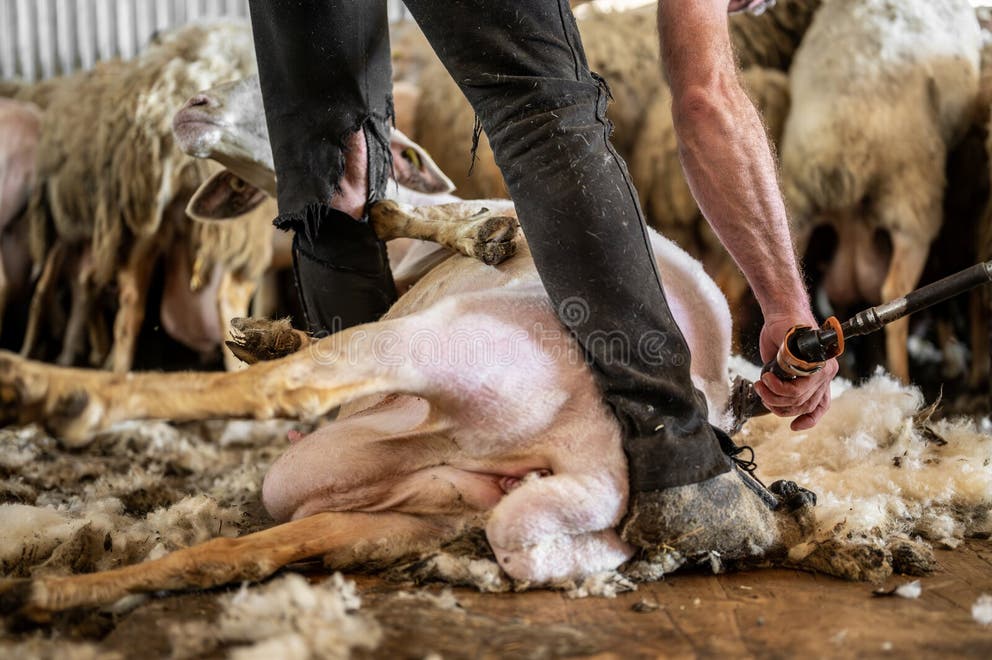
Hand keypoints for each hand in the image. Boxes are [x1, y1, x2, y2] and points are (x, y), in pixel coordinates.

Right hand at [755, 311, 838, 430]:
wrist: (782, 314)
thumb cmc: (781, 336)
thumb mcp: (782, 365)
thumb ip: (786, 382)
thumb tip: (777, 402)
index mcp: (822, 376)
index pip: (821, 406)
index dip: (809, 420)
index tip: (794, 427)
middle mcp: (827, 374)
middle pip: (804, 406)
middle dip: (778, 406)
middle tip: (761, 393)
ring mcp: (823, 368)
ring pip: (799, 399)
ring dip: (774, 395)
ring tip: (761, 384)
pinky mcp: (815, 362)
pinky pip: (797, 388)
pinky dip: (778, 388)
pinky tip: (767, 378)